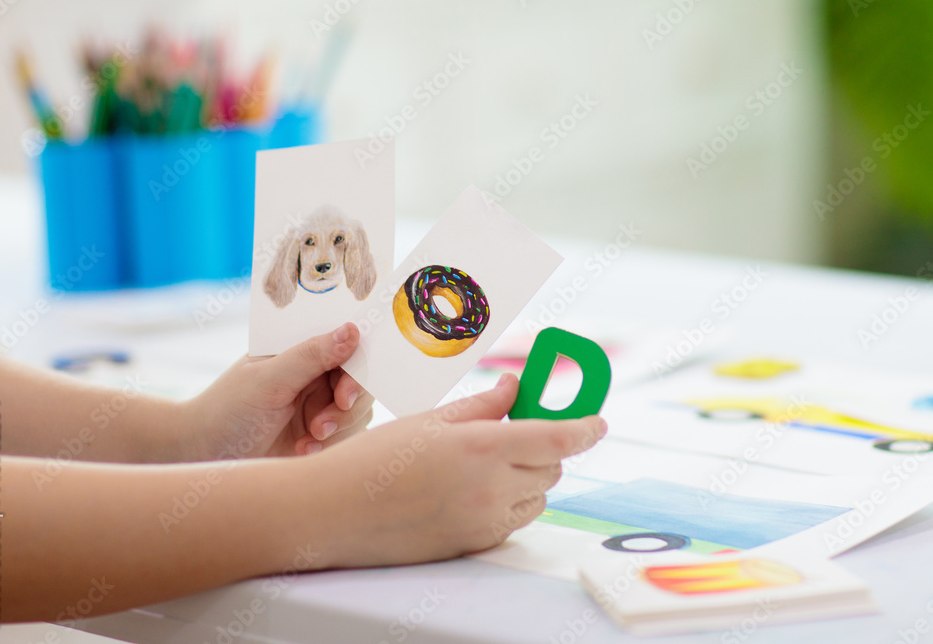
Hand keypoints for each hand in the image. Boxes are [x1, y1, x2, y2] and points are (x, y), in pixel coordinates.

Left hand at [184, 323, 374, 459]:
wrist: (204, 455)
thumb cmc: (227, 410)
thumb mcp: (268, 380)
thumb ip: (310, 356)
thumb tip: (353, 330)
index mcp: (301, 349)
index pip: (346, 345)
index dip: (356, 367)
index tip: (346, 393)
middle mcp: (315, 373)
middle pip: (360, 381)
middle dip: (347, 405)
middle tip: (323, 424)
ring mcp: (320, 404)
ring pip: (359, 411)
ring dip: (339, 428)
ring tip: (309, 438)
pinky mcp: (322, 434)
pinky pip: (348, 436)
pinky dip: (331, 446)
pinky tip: (303, 450)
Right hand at [308, 374, 607, 568]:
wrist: (334, 512)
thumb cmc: (375, 459)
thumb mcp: (431, 420)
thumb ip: (483, 405)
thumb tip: (516, 389)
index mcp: (482, 448)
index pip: (557, 440)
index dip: (584, 428)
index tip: (597, 422)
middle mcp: (492, 489)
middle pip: (551, 468)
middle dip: (543, 447)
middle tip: (513, 429)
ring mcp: (485, 522)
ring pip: (535, 496)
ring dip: (527, 476)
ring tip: (482, 462)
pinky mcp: (474, 544)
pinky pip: (512, 519)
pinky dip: (507, 500)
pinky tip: (468, 488)